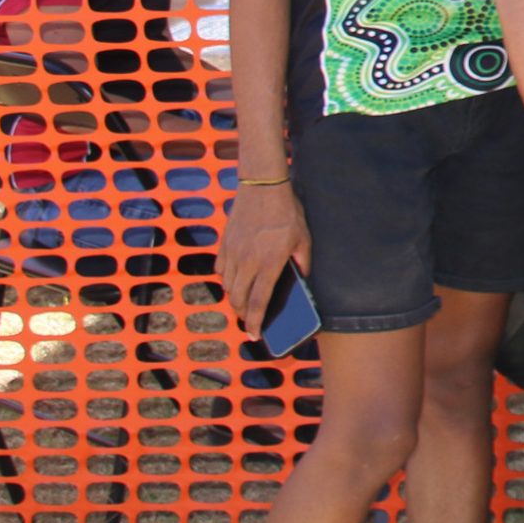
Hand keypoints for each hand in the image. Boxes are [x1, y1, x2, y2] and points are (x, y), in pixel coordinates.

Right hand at [222, 181, 310, 333]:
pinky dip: (226, 279)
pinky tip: (235, 278)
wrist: (262, 186)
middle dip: (243, 314)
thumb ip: (303, 262)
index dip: (254, 323)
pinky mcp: (224, 243)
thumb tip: (302, 278)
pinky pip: (220, 269)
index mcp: (269, 264)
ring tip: (244, 299)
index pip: (258, 302)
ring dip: (234, 297)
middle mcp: (247, 262)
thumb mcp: (303, 238)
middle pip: (238, 299)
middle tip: (250, 318)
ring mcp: (232, 253)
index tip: (253, 336)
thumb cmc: (287, 211)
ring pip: (227, 286)